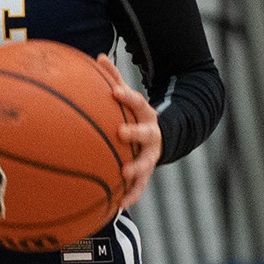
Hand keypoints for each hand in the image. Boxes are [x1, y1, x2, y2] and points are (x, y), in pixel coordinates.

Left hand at [97, 54, 160, 208]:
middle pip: (146, 133)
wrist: (166, 136)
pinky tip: (117, 207)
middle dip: (135, 133)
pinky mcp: (147, 173)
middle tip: (121, 133)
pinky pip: (139, 187)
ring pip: (146, 163)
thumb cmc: (135, 115)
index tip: (115, 92)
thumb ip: (114, 79)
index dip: (127, 96)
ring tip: (123, 175)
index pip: (137, 102)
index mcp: (145, 114)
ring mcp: (151, 155)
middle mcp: (152, 135)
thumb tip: (98, 56)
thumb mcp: (128, 97)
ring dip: (136, 170)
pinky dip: (130, 196)